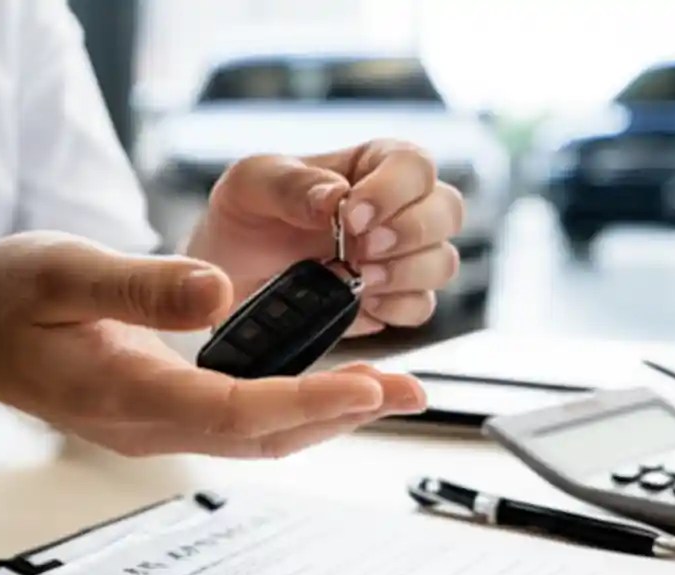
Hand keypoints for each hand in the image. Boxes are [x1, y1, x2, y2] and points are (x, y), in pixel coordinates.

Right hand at [0, 233, 426, 457]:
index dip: (306, 401)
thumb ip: (137, 285)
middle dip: (341, 415)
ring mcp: (156, 429)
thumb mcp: (60, 271)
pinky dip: (293, 410)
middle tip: (411, 391)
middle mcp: (148, 426)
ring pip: (258, 438)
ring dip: (326, 417)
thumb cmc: (4, 299)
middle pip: (262, 435)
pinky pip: (241, 425)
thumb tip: (218, 290)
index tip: (368, 384)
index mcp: (126, 392)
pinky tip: (327, 387)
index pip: (234, 409)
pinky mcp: (162, 416)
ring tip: (389, 391)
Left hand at [187, 139, 464, 335]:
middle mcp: (398, 207)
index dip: (394, 191)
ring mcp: (400, 257)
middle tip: (358, 252)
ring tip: (353, 277)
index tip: (352, 217)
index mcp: (372, 165)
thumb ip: (292, 184)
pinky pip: (421, 307)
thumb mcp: (251, 184)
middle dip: (408, 234)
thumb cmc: (244, 216)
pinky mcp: (392, 302)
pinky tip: (359, 302)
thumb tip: (337, 197)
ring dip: (402, 274)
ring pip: (442, 262)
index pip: (415, 165)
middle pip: (447, 211)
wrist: (226, 277)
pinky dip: (395, 309)